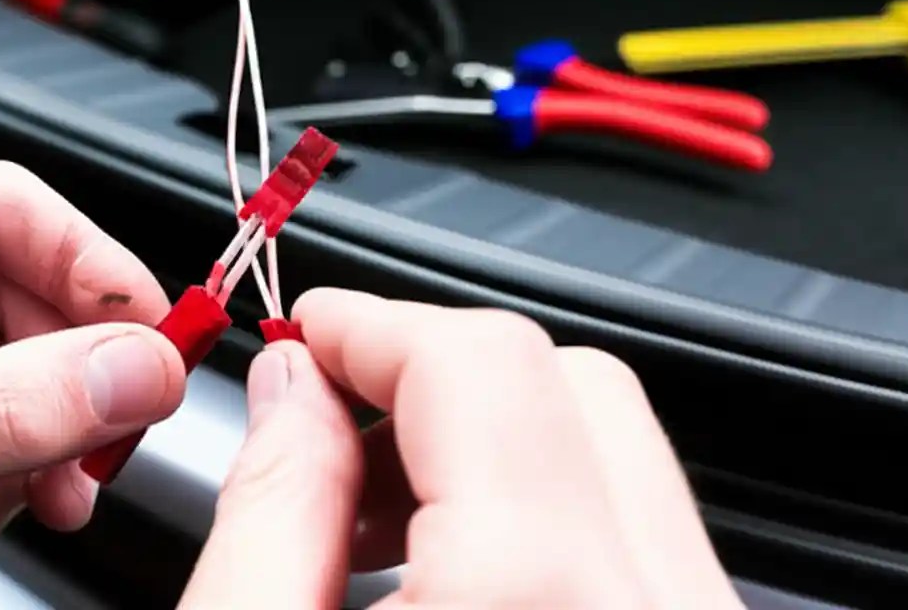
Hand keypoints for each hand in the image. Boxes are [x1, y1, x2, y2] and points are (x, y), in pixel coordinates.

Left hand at [0, 158, 183, 608]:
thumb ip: (4, 411)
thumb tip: (132, 370)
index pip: (2, 207)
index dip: (93, 265)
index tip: (158, 327)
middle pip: (27, 291)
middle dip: (73, 375)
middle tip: (120, 425)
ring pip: (23, 364)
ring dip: (47, 436)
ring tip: (52, 487)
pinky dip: (13, 470)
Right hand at [180, 288, 741, 608]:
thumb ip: (269, 508)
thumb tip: (292, 389)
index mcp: (537, 599)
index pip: (476, 359)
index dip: (369, 324)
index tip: (306, 335)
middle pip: (570, 382)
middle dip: (431, 373)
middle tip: (329, 416)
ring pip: (617, 449)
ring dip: (485, 440)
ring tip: (372, 513)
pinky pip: (638, 529)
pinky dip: (539, 510)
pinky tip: (445, 566)